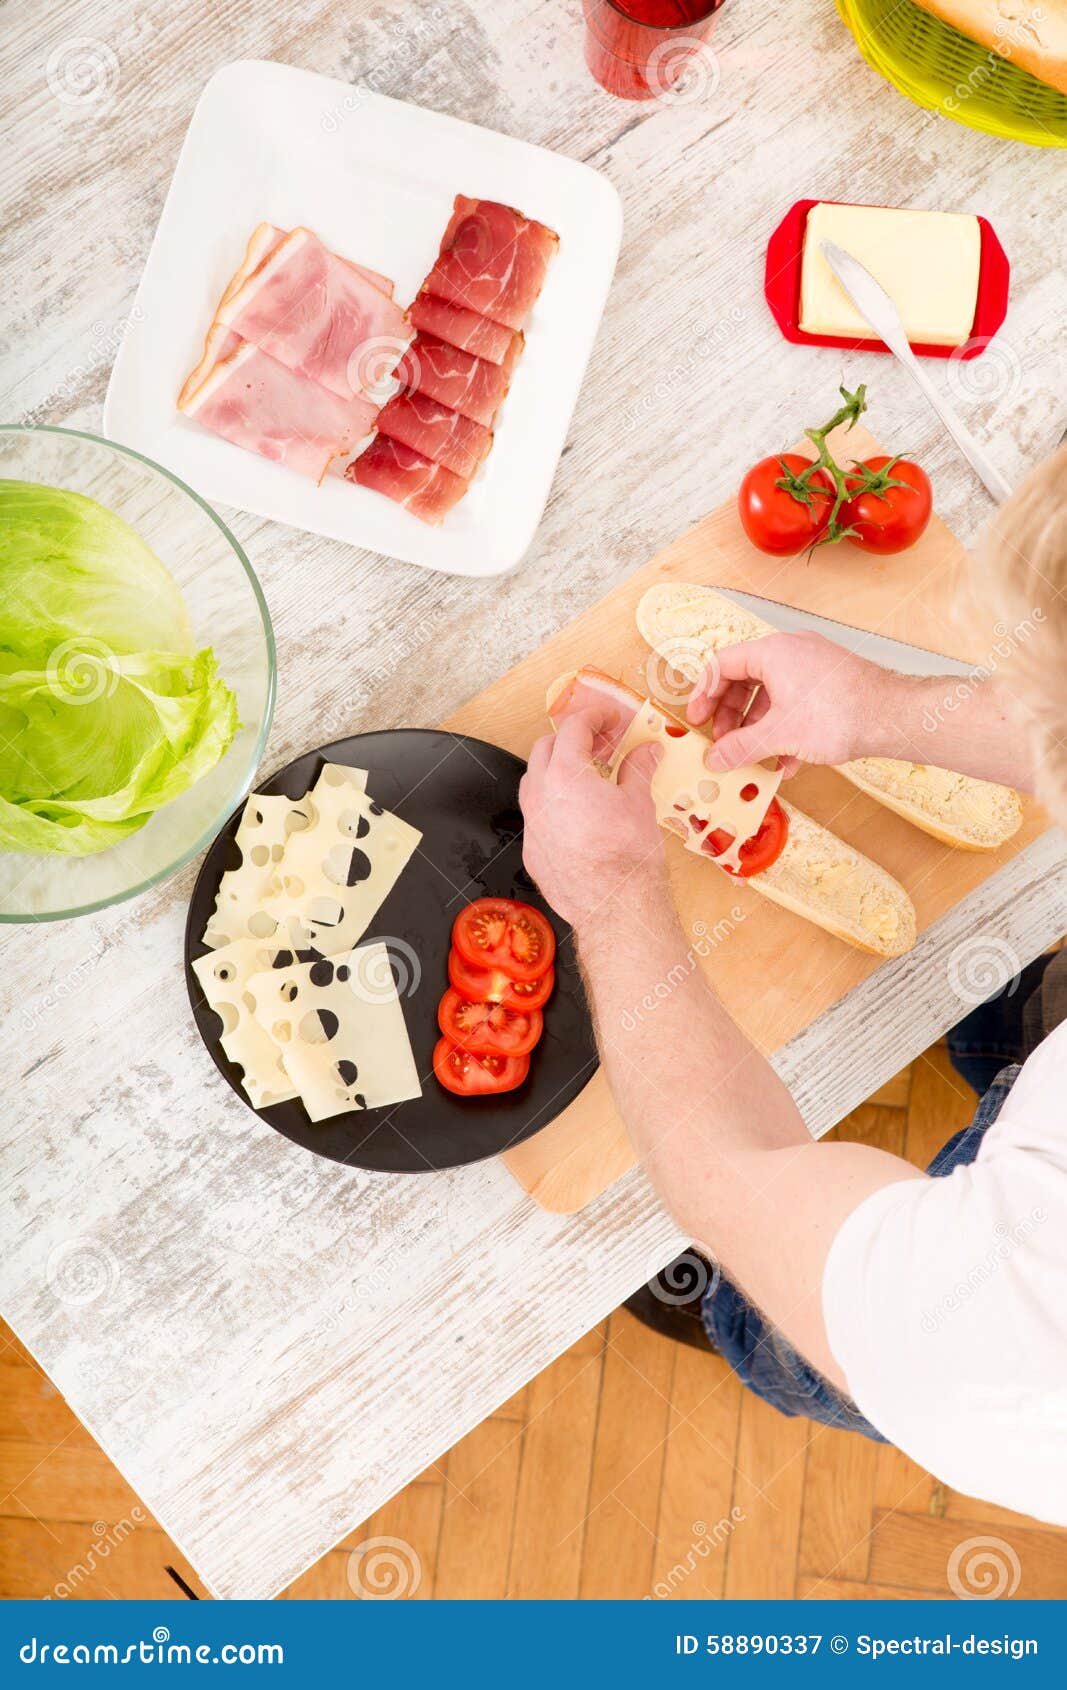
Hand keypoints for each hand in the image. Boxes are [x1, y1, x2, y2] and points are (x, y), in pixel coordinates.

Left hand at [519, 707, 664, 930]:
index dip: (594, 717)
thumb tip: (645, 752)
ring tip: (586, 776)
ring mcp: (532, 825)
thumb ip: (637, 769)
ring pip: (533, 781)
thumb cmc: (628, 858)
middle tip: (599, 744)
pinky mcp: (532, 851)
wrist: (615, 907)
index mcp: (565, 774)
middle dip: (571, 739)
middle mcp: (539, 796)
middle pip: (545, 748)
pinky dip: (553, 804)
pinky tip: (577, 814)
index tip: (609, 719)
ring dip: (556, 769)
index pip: (573, 728)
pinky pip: (536, 816)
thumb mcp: (639, 803)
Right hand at [687, 631, 896, 775]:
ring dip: (758, 728)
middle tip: (724, 743)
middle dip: (732, 717)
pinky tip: (787, 762)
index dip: (704, 695)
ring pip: (771, 695)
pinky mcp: (829, 684)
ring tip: (754, 757)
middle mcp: (791, 651)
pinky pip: (794, 702)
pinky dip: (784, 728)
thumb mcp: (779, 735)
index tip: (697, 721)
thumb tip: (715, 758)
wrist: (893, 717)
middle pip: (745, 681)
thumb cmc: (839, 714)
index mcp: (772, 652)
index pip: (722, 665)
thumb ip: (740, 747)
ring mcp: (812, 666)